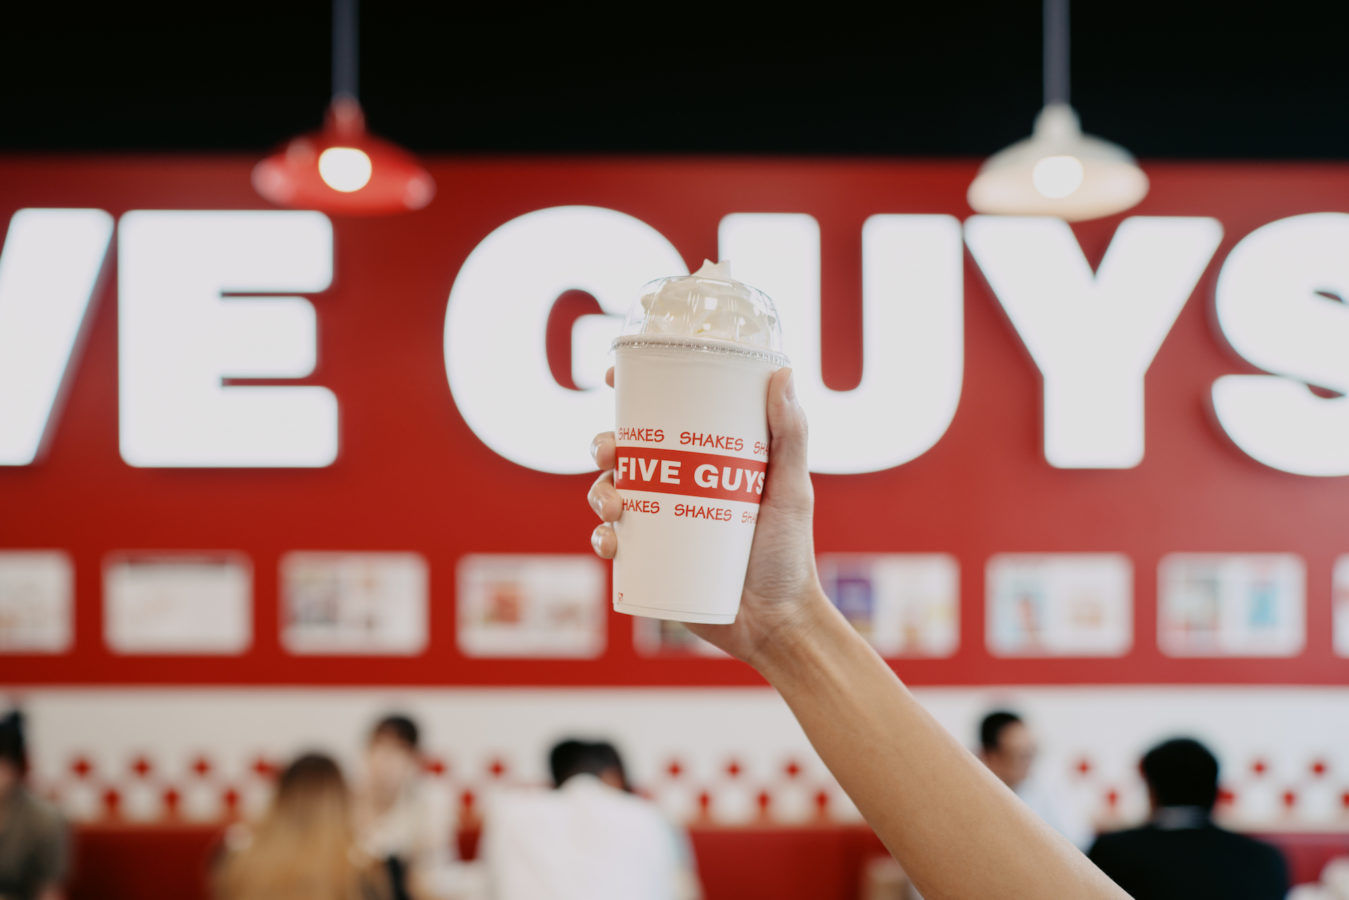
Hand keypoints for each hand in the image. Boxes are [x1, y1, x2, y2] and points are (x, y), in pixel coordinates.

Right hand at [588, 366, 829, 666]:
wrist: (776, 622)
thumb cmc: (790, 553)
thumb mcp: (791, 489)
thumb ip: (790, 435)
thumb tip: (782, 373)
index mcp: (704, 458)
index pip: (664, 417)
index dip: (633, 393)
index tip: (616, 377)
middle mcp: (676, 485)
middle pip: (625, 452)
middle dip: (604, 445)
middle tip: (609, 451)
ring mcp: (660, 523)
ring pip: (610, 494)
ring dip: (599, 492)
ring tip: (616, 506)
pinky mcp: (649, 560)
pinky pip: (612, 543)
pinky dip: (602, 539)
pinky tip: (611, 542)